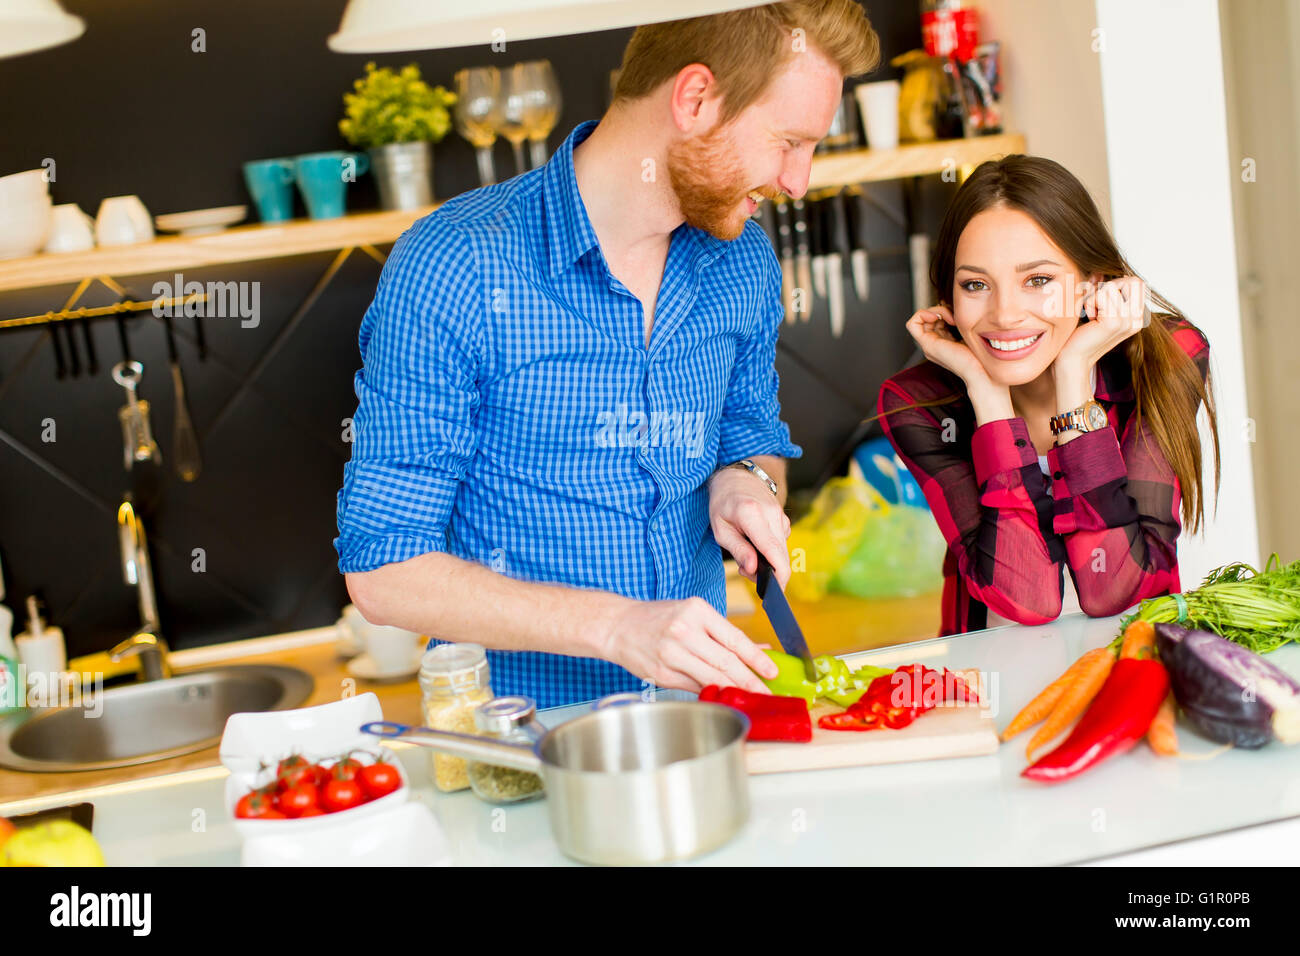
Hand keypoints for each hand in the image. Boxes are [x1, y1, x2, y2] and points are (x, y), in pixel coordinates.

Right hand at [600, 596, 777, 692]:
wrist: (618, 625)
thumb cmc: (658, 618)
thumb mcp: (692, 614)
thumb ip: (724, 634)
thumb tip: (759, 650)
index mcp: (696, 611)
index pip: (734, 638)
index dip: (756, 658)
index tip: (772, 672)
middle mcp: (684, 631)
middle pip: (726, 662)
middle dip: (750, 681)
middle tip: (766, 693)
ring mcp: (672, 654)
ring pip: (711, 678)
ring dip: (734, 691)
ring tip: (751, 699)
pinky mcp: (662, 674)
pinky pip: (694, 687)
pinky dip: (711, 694)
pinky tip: (724, 698)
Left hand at [708, 466, 791, 586]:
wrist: (737, 477)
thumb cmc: (723, 503)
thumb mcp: (720, 529)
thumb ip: (738, 550)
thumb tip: (753, 569)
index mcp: (752, 515)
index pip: (774, 551)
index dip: (779, 575)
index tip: (775, 591)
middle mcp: (771, 514)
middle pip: (782, 556)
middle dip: (769, 572)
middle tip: (746, 570)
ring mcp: (781, 516)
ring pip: (783, 551)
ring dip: (769, 562)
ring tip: (747, 554)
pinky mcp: (784, 519)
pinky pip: (782, 543)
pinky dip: (771, 551)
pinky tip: (757, 544)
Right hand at [906, 305, 1012, 423]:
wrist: (982, 372)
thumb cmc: (982, 357)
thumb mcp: (971, 334)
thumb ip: (962, 324)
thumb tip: (957, 309)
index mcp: (944, 343)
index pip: (936, 320)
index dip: (944, 311)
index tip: (958, 315)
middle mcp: (934, 345)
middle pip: (928, 319)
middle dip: (940, 310)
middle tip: (955, 315)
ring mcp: (929, 346)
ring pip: (921, 319)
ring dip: (935, 311)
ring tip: (951, 317)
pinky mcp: (927, 345)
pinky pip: (912, 324)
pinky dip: (923, 314)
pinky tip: (939, 316)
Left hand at [1054, 276, 1147, 386]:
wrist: (1072, 358)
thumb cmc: (1081, 333)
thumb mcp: (1097, 308)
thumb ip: (1104, 291)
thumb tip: (1099, 272)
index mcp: (1137, 317)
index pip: (1137, 283)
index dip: (1116, 285)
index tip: (1102, 304)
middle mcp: (1137, 319)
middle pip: (1132, 281)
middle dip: (1109, 288)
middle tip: (1097, 307)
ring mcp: (1128, 321)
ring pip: (1114, 285)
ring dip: (1096, 297)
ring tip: (1092, 315)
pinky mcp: (1114, 322)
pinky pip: (1102, 294)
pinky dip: (1091, 302)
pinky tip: (1090, 319)